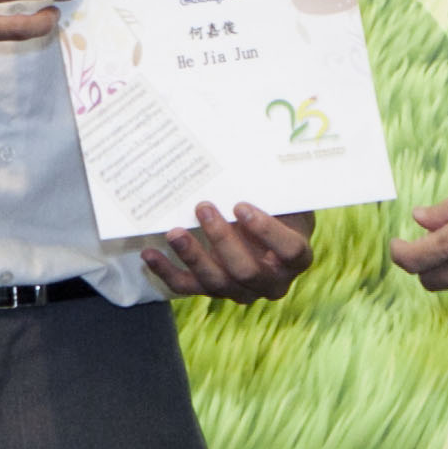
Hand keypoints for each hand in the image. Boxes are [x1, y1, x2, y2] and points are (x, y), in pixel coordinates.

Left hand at [145, 203, 315, 301]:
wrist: (268, 232)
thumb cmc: (277, 208)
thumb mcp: (283, 198)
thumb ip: (272, 189)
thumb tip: (245, 157)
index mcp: (297, 257)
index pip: (290, 250)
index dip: (267, 231)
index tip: (241, 206)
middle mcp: (273, 281)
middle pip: (247, 270)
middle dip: (222, 240)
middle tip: (203, 208)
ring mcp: (242, 291)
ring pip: (216, 282)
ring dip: (193, 255)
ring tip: (174, 232)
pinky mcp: (214, 291)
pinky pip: (189, 286)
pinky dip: (167, 272)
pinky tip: (150, 254)